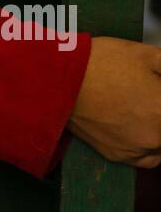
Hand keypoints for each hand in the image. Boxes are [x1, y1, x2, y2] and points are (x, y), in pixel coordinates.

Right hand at [68, 36, 160, 166]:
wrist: (62, 79)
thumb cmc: (103, 62)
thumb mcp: (147, 54)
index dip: (160, 96)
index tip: (155, 90)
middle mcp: (156, 136)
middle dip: (158, 110)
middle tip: (149, 95)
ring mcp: (136, 149)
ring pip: (160, 146)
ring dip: (157, 130)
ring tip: (147, 113)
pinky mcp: (117, 156)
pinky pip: (145, 157)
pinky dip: (148, 147)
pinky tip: (140, 129)